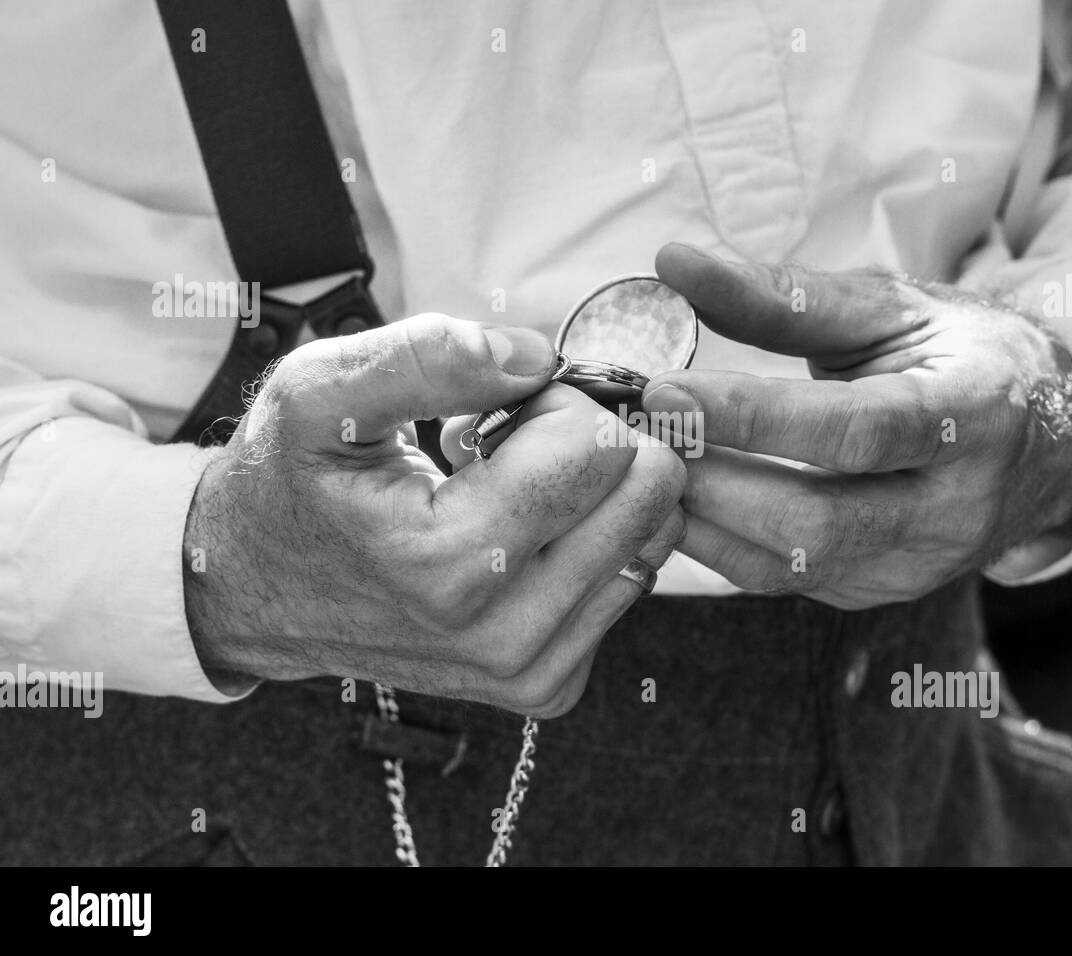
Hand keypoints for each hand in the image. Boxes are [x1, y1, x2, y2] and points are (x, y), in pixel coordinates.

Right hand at [185, 314, 684, 716]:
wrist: (255, 590)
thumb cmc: (291, 483)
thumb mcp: (320, 393)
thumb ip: (427, 356)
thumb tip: (539, 356)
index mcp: (447, 563)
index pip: (600, 447)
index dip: (554, 403)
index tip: (492, 415)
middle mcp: (501, 635)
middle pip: (648, 494)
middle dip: (591, 444)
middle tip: (513, 446)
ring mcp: (529, 670)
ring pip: (653, 538)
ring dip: (594, 495)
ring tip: (509, 492)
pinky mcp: (547, 686)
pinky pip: (630, 581)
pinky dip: (589, 543)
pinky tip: (518, 537)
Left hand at [641, 244, 1071, 609]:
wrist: (1044, 440)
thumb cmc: (958, 357)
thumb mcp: (890, 308)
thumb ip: (786, 295)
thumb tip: (674, 261)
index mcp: (971, 418)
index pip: (855, 430)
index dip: (753, 418)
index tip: (663, 394)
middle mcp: (953, 508)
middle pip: (817, 520)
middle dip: (710, 480)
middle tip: (634, 435)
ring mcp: (917, 564)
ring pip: (791, 563)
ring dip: (701, 518)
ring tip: (641, 463)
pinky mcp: (879, 592)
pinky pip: (784, 580)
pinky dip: (717, 544)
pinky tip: (675, 498)